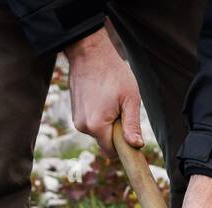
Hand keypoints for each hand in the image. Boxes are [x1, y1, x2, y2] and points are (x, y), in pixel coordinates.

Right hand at [65, 27, 143, 156]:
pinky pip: (92, 123)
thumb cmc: (113, 73)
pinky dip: (100, 116)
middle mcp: (82, 126)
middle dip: (116, 132)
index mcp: (96, 126)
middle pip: (105, 142)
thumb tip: (136, 145)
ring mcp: (76, 119)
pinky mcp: (75, 112)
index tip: (131, 133)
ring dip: (108, 123)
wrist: (89, 53)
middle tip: (121, 109)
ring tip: (111, 101)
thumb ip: (132, 125)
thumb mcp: (130, 99)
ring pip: (99, 132)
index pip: (111, 151)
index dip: (123, 146)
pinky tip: (102, 99)